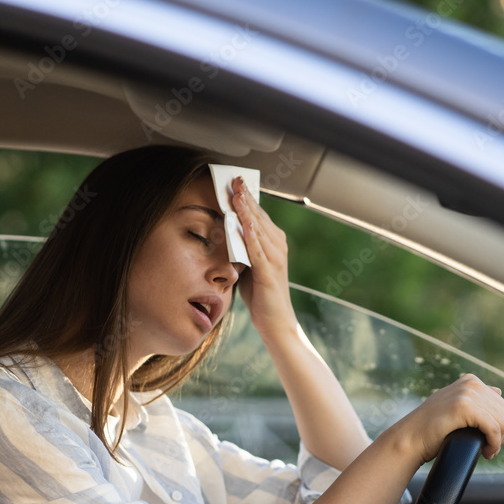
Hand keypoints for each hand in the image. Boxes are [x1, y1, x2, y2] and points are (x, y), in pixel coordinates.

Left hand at [230, 176, 298, 343]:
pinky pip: (258, 250)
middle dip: (247, 197)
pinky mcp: (269, 273)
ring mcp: (275, 259)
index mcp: (273, 244)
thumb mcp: (248, 267)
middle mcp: (278, 247)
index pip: (258, 215)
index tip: (236, 181)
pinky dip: (250, 235)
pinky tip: (243, 223)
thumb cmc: (261, 296)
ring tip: (237, 194)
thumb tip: (226, 233)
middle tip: (235, 179)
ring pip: (259, 229)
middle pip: (259, 217)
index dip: (247, 198)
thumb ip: (241, 249)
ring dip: (247, 210)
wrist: (276, 324)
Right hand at [392, 374, 503, 464]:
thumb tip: (498, 390)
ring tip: (486, 450)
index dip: (499, 427)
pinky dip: (494, 444)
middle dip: (501, 435)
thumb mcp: (454, 405)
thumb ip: (474, 396)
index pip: (503, 406)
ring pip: (503, 422)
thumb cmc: (432, 428)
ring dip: (498, 442)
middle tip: (487, 447)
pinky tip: (486, 452)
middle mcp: (471, 383)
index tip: (487, 440)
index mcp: (470, 381)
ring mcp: (467, 393)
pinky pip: (494, 429)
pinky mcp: (465, 407)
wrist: (411, 438)